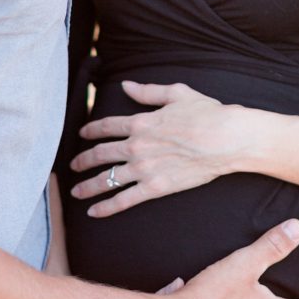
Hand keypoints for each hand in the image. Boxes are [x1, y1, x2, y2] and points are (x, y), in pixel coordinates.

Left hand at [70, 81, 244, 215]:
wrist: (224, 139)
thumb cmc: (206, 113)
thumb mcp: (176, 93)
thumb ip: (148, 91)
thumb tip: (126, 85)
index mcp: (140, 122)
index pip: (107, 126)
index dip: (91, 130)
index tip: (82, 134)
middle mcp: (136, 146)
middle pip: (101, 154)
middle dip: (83, 160)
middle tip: (73, 166)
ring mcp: (144, 168)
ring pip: (107, 178)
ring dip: (88, 186)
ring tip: (76, 191)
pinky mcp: (155, 188)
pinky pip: (124, 199)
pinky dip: (106, 207)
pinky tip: (94, 212)